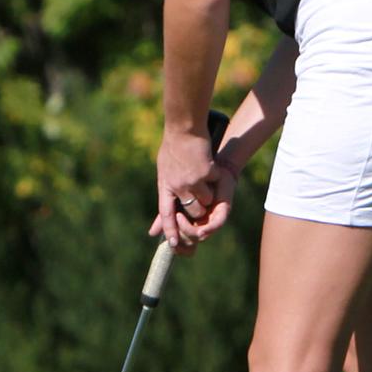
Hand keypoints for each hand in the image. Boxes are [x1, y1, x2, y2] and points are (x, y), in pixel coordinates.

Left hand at [150, 129, 233, 250]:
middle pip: (193, 211)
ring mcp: (192, 180)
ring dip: (209, 191)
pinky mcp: (206, 172)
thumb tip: (155, 227)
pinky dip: (217, 174)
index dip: (170, 230)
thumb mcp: (164, 169)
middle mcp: (177, 186)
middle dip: (200, 209)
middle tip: (202, 196)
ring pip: (206, 200)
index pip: (166, 214)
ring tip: (204, 174)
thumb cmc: (174, 145)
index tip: (174, 244)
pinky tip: (211, 163)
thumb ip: (166, 193)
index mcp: (165, 185)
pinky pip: (216, 182)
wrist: (184, 126)